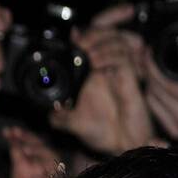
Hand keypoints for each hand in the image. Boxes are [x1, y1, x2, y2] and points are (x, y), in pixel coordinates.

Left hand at [49, 23, 156, 155]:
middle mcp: (108, 69)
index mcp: (95, 74)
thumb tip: (47, 112)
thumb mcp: (73, 124)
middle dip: (95, 31)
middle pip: (108, 34)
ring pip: (116, 41)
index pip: (94, 42)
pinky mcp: (130, 80)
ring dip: (100, 42)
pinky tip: (97, 63)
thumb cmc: (103, 133)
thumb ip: (60, 117)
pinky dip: (109, 56)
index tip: (73, 37)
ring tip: (87, 52)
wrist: (120, 146)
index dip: (86, 33)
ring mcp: (120, 73)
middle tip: (80, 42)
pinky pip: (123, 59)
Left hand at [143, 27, 177, 139]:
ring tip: (148, 69)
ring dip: (147, 84)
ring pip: (151, 102)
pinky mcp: (173, 132)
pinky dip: (152, 96)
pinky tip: (153, 85)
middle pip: (155, 92)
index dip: (153, 68)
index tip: (149, 54)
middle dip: (147, 73)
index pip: (166, 84)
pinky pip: (154, 111)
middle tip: (146, 58)